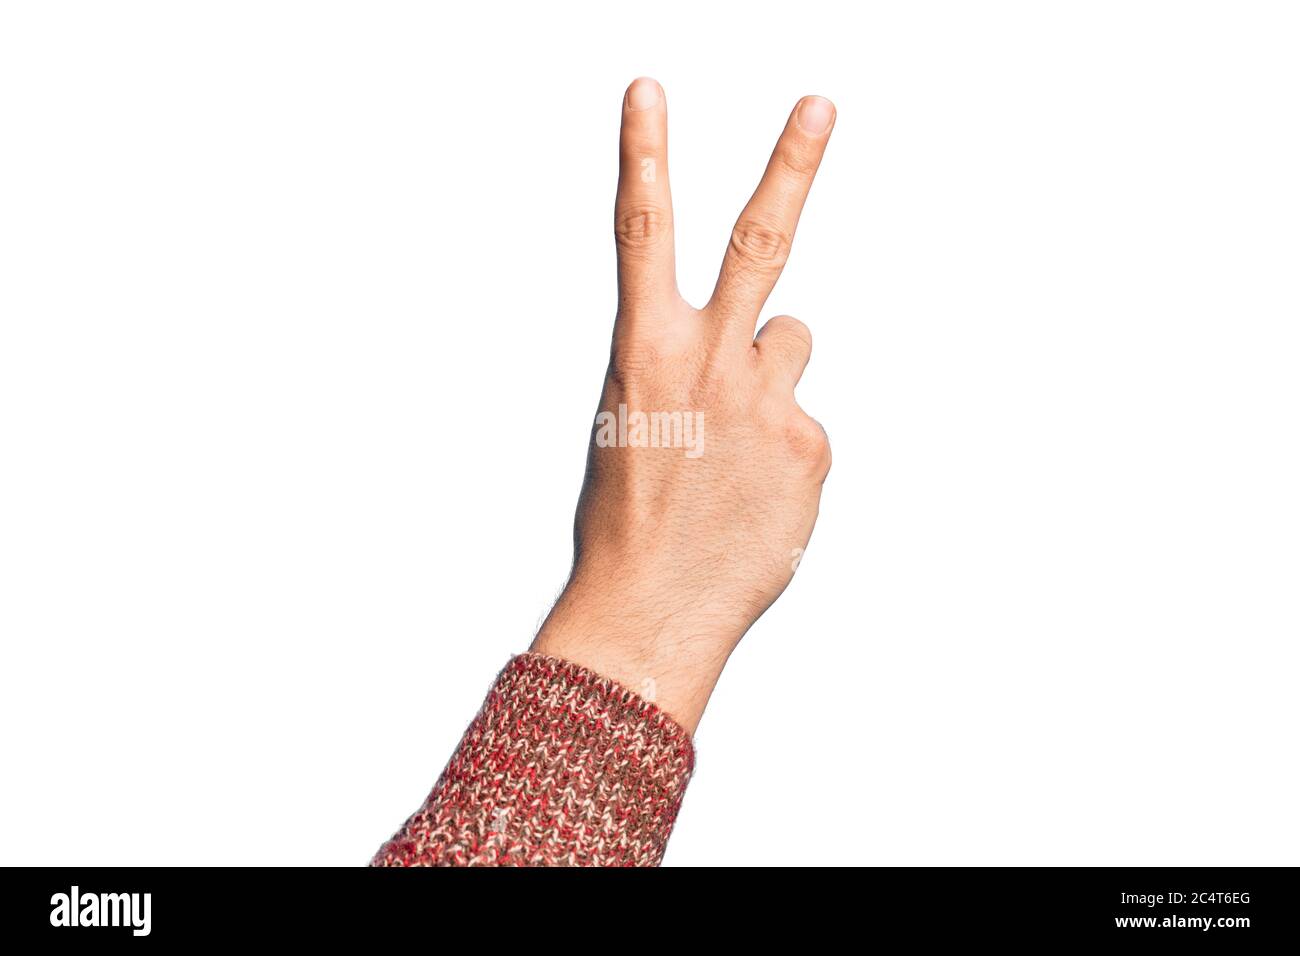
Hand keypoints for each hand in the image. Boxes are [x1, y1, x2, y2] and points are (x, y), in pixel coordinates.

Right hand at [532, 78, 834, 732]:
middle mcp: (709, 363)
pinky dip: (786, 447)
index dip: (644, 155)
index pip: (641, 234)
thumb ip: (686, 365)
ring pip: (791, 342)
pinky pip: (807, 420)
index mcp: (644, 353)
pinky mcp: (812, 445)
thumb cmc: (631, 517)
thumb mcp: (631, 422)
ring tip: (737, 443)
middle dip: (790, 165)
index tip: (648, 94)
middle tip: (818, 107)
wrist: (650, 609)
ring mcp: (768, 402)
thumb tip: (769, 343)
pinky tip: (757, 493)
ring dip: (771, 375)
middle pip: (759, 242)